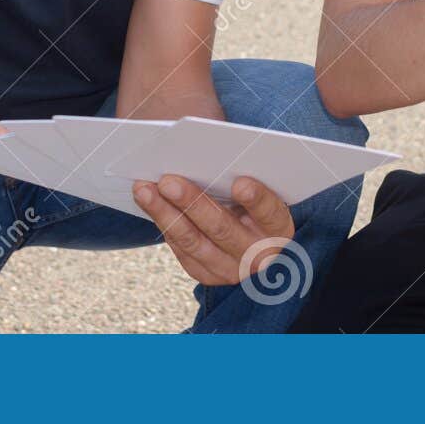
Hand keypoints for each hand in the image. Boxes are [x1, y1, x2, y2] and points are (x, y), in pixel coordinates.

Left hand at [133, 174, 294, 286]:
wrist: (249, 231)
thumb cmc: (251, 196)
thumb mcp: (258, 185)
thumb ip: (242, 173)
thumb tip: (207, 150)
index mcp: (279, 227)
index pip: (271, 213)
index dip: (257, 199)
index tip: (240, 183)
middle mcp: (260, 255)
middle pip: (223, 228)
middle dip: (193, 203)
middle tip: (168, 180)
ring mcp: (233, 269)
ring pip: (195, 242)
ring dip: (165, 213)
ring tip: (145, 189)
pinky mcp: (209, 275)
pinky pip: (183, 251)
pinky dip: (164, 225)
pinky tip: (148, 203)